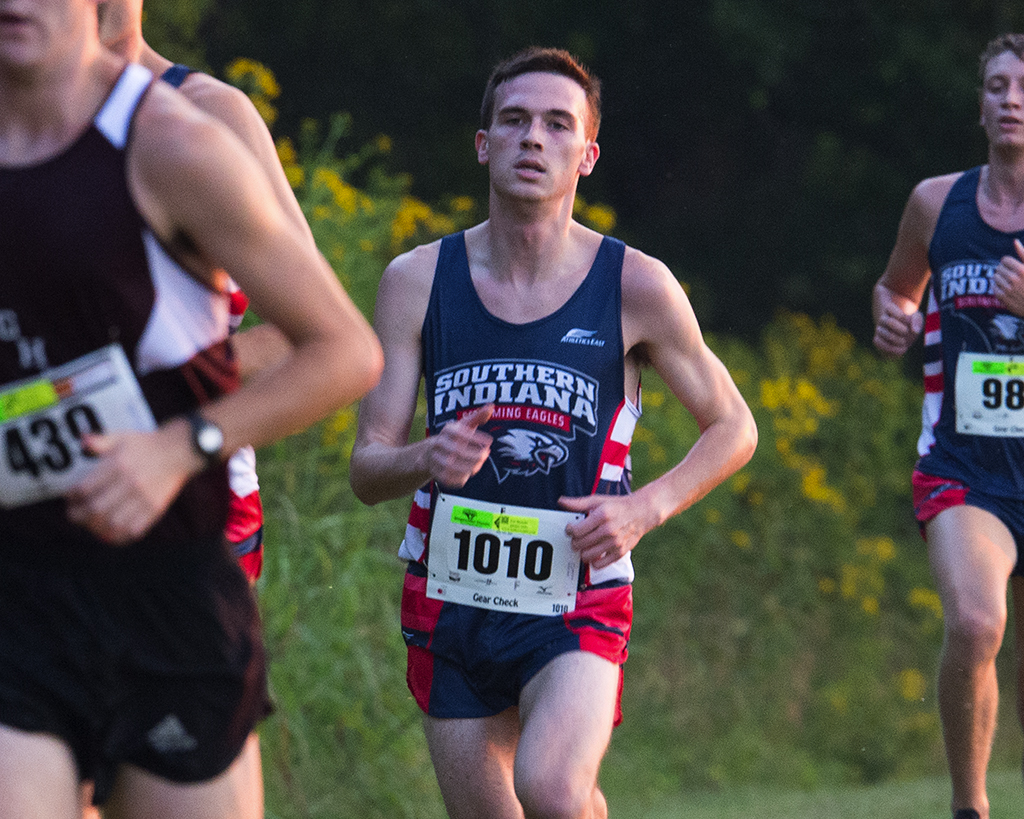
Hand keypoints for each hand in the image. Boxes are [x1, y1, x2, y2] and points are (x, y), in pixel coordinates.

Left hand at [65, 428, 192, 544]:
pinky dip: (119, 536)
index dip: (72, 497)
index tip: (70, 497)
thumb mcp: (122, 437)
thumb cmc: (147, 444)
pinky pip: (134, 530)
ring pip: (113, 523)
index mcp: (119, 464)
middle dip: (79, 515)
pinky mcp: (155, 509)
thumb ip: (100, 441)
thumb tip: (82, 441)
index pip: (85, 488)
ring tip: (91, 524)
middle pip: (96, 509)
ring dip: (96, 528)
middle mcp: (130, 483)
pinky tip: (110, 533)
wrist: (180, 451)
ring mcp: (144, 498)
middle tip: (74, 514)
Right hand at [426, 405, 493, 487]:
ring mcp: (435, 458)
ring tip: (478, 465)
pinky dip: (458, 478)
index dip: (477, 438)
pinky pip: (446, 478)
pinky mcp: (434, 471)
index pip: (461, 433)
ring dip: (468, 468)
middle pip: (457, 451)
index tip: (490, 441)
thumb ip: (477, 416)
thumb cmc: (454, 437)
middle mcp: (439, 443)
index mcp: (447, 430)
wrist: (430, 453)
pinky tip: (468, 475)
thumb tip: (491, 406)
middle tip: (486, 455)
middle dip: (474, 455)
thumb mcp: (464, 425)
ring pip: (451, 466)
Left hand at [558, 494, 648, 569]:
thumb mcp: (598, 500)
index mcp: (602, 515)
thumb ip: (578, 503)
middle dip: (574, 541)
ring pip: (587, 556)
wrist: (642, 512)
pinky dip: (593, 561)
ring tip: (584, 545)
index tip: (570, 529)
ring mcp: (615, 543)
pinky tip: (594, 553)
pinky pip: (599, 565)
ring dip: (582, 552)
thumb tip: (561, 501)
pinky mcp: (620, 553)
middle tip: (577, 537)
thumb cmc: (617, 506)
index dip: (569, 531)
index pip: (576, 530)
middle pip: (580, 544)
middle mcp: (609, 530)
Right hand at [873, 304, 922, 356]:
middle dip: (900, 329)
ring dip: (896, 340)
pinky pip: (878, 343)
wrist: (904, 333)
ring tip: (904, 344)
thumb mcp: (917, 318)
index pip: (892, 309)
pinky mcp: (877, 339)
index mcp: (890, 309)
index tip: (909, 321)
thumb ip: (917, 321)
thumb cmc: (911, 323)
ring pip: (884, 333)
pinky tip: (901, 350)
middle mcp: (882, 318)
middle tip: (906, 333)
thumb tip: (915, 331)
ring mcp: (879, 329)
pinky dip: (890, 348)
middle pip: (889, 322)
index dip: (903, 317)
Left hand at [994, 238, 1023, 316]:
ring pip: (995, 278)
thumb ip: (1023, 254)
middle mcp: (1014, 279)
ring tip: (1010, 282)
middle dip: (1004, 270)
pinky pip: (994, 288)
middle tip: (1012, 276)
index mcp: (1022, 269)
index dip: (1009, 263)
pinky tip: (1007, 289)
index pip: (1004, 260)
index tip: (1014, 267)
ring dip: (1000, 279)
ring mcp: (1008, 290)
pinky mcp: (1004, 299)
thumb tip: (1014, 240)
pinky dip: (998, 288)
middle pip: (999, 268)